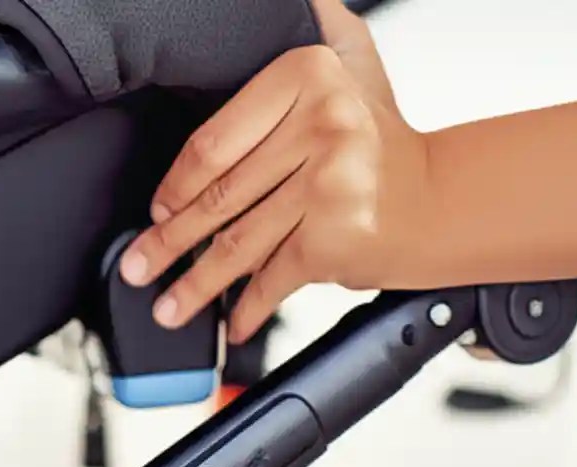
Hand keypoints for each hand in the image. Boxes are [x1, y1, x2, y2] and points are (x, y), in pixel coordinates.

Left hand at [118, 0, 431, 343]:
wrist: (438, 198)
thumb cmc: (378, 136)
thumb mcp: (345, 58)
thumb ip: (305, 23)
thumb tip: (235, 4)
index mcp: (307, 74)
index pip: (214, 140)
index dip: (174, 186)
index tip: (157, 211)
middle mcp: (322, 124)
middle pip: (220, 195)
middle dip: (168, 243)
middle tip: (138, 266)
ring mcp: (329, 184)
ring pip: (237, 241)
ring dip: (193, 285)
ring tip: (165, 306)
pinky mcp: (336, 237)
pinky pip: (274, 277)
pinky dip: (248, 308)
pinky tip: (229, 324)